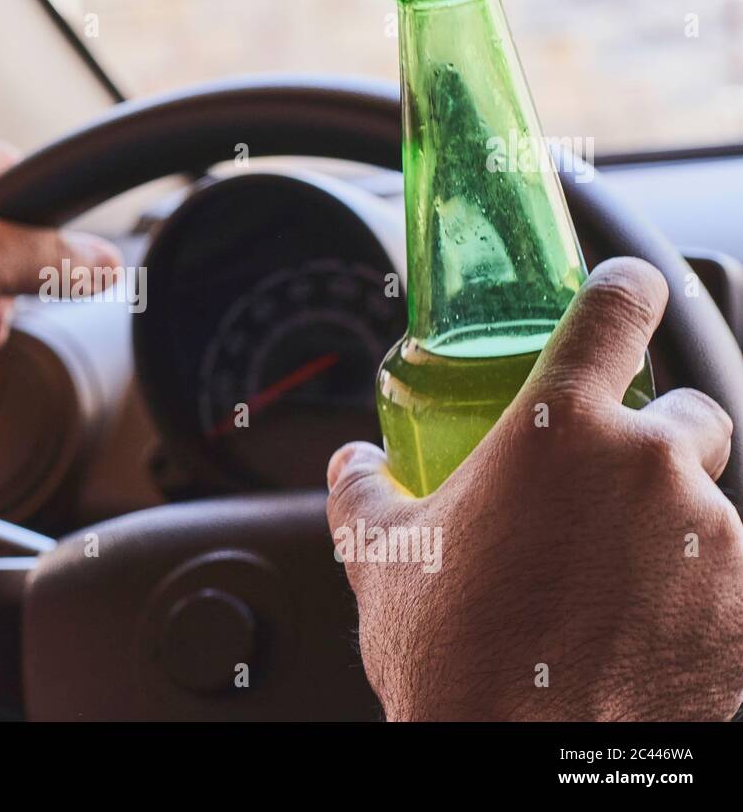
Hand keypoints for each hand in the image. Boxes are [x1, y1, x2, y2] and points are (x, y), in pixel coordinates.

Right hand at [327, 257, 742, 720]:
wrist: (519, 763)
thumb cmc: (452, 655)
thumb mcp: (382, 558)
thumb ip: (363, 490)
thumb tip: (349, 465)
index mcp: (562, 429)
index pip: (618, 307)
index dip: (624, 290)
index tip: (625, 295)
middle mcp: (653, 469)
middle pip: (687, 415)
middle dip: (651, 444)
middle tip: (599, 496)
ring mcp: (716, 544)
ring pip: (711, 507)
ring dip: (669, 530)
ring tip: (608, 587)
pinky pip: (731, 582)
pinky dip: (697, 595)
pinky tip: (639, 632)